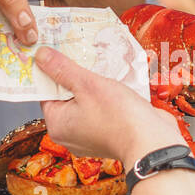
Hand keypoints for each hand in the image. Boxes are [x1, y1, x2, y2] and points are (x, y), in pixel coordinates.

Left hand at [36, 46, 181, 165]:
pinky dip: (107, 97)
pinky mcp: (109, 134)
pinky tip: (116, 83)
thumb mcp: (87, 85)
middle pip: (66, 97)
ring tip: (102, 67)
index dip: (52, 70)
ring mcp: (90, 136)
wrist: (153, 142)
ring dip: (94, 86)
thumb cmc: (119, 117)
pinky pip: (102, 110)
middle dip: (76, 77)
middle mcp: (70, 134)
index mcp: (58, 125)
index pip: (46, 92)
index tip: (58, 52)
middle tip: (82, 55)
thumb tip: (40, 56)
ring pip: (86, 102)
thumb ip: (63, 69)